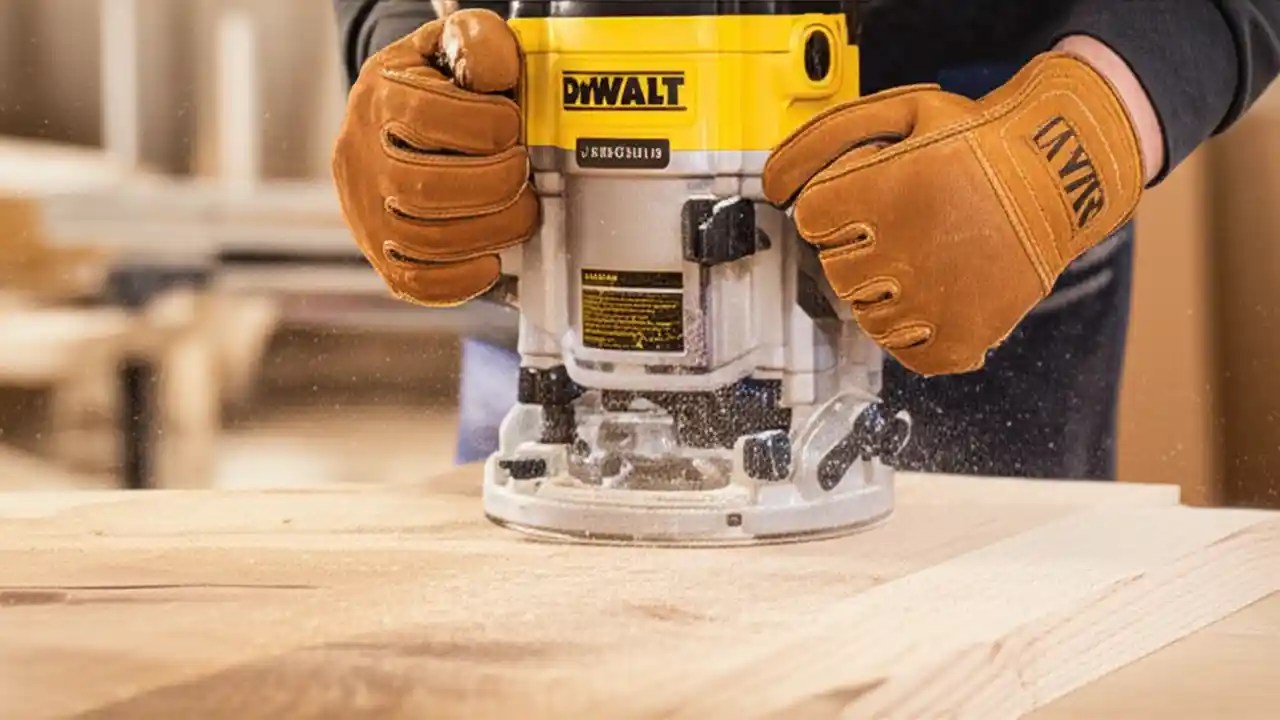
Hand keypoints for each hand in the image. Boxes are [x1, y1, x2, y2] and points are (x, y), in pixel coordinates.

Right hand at [332, 9, 535, 306]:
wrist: (395, 117)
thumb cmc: (441, 85)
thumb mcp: (455, 45)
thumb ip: (480, 45)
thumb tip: (496, 79)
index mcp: (380, 97)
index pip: (430, 119)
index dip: (489, 127)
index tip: (512, 127)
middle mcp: (361, 156)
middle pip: (425, 188)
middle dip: (495, 186)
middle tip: (523, 176)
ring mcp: (365, 210)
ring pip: (423, 240)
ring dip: (491, 232)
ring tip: (519, 214)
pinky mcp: (379, 253)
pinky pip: (414, 283)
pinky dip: (461, 280)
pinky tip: (490, 259)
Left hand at [763, 53, 1144, 375]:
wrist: (1065, 169)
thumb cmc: (977, 141)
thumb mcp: (900, 113)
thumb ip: (822, 141)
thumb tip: (771, 187)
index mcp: (885, 192)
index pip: (813, 221)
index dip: (837, 208)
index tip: (866, 198)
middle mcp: (906, 250)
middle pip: (837, 271)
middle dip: (859, 248)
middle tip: (904, 226)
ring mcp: (936, 299)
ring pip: (867, 317)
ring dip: (886, 292)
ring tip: (926, 258)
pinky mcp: (966, 334)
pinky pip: (910, 355)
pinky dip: (915, 334)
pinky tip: (934, 300)